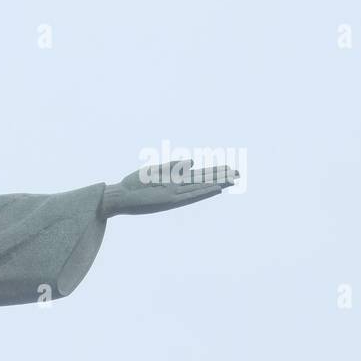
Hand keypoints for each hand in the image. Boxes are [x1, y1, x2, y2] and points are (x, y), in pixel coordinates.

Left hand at [101, 159, 238, 216]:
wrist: (120, 196)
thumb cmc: (135, 184)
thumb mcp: (155, 170)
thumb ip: (174, 166)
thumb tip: (194, 161)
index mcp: (175, 179)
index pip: (200, 174)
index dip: (215, 171)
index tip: (230, 167)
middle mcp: (178, 187)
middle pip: (204, 179)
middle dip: (221, 176)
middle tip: (240, 173)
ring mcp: (176, 193)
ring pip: (201, 186)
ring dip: (216, 182)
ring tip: (232, 179)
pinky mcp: (169, 199)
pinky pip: (190, 194)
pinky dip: (202, 191)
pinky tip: (214, 187)